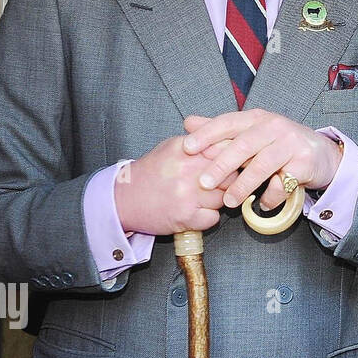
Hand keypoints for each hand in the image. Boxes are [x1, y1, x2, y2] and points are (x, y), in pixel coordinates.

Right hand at [115, 134, 240, 235]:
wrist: (123, 199)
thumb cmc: (151, 172)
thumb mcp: (173, 148)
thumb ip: (201, 142)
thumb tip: (230, 139)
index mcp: (186, 149)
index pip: (226, 149)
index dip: (233, 158)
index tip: (233, 164)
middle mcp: (188, 170)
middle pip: (231, 174)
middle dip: (229, 180)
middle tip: (219, 184)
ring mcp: (187, 194)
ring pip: (224, 197)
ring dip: (218, 200)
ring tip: (202, 198)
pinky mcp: (186, 216)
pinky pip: (213, 217)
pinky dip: (208, 217)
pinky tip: (196, 212)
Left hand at [182, 110, 342, 210]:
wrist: (324, 155)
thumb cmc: (281, 145)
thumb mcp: (252, 133)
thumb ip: (221, 130)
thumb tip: (188, 122)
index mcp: (257, 118)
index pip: (228, 123)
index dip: (207, 134)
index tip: (187, 148)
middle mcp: (274, 127)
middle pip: (244, 145)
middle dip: (221, 165)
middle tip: (203, 183)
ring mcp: (291, 144)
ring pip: (262, 165)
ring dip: (243, 186)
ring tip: (229, 202)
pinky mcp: (305, 162)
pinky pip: (283, 183)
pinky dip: (271, 196)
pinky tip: (263, 204)